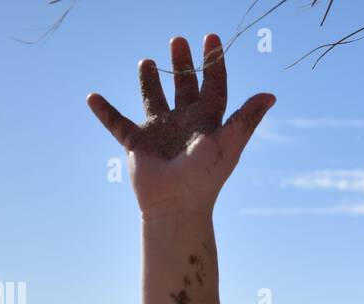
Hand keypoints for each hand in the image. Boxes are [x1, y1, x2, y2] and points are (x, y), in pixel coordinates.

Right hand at [86, 34, 274, 216]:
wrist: (176, 206)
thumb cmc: (205, 177)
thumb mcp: (227, 143)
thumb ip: (245, 118)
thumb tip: (270, 95)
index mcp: (207, 121)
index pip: (214, 86)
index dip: (214, 63)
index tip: (211, 38)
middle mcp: (183, 123)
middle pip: (183, 86)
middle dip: (181, 63)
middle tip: (177, 41)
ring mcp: (159, 131)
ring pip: (153, 99)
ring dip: (149, 81)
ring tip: (145, 61)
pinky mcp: (136, 143)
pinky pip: (117, 122)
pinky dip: (104, 111)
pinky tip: (93, 97)